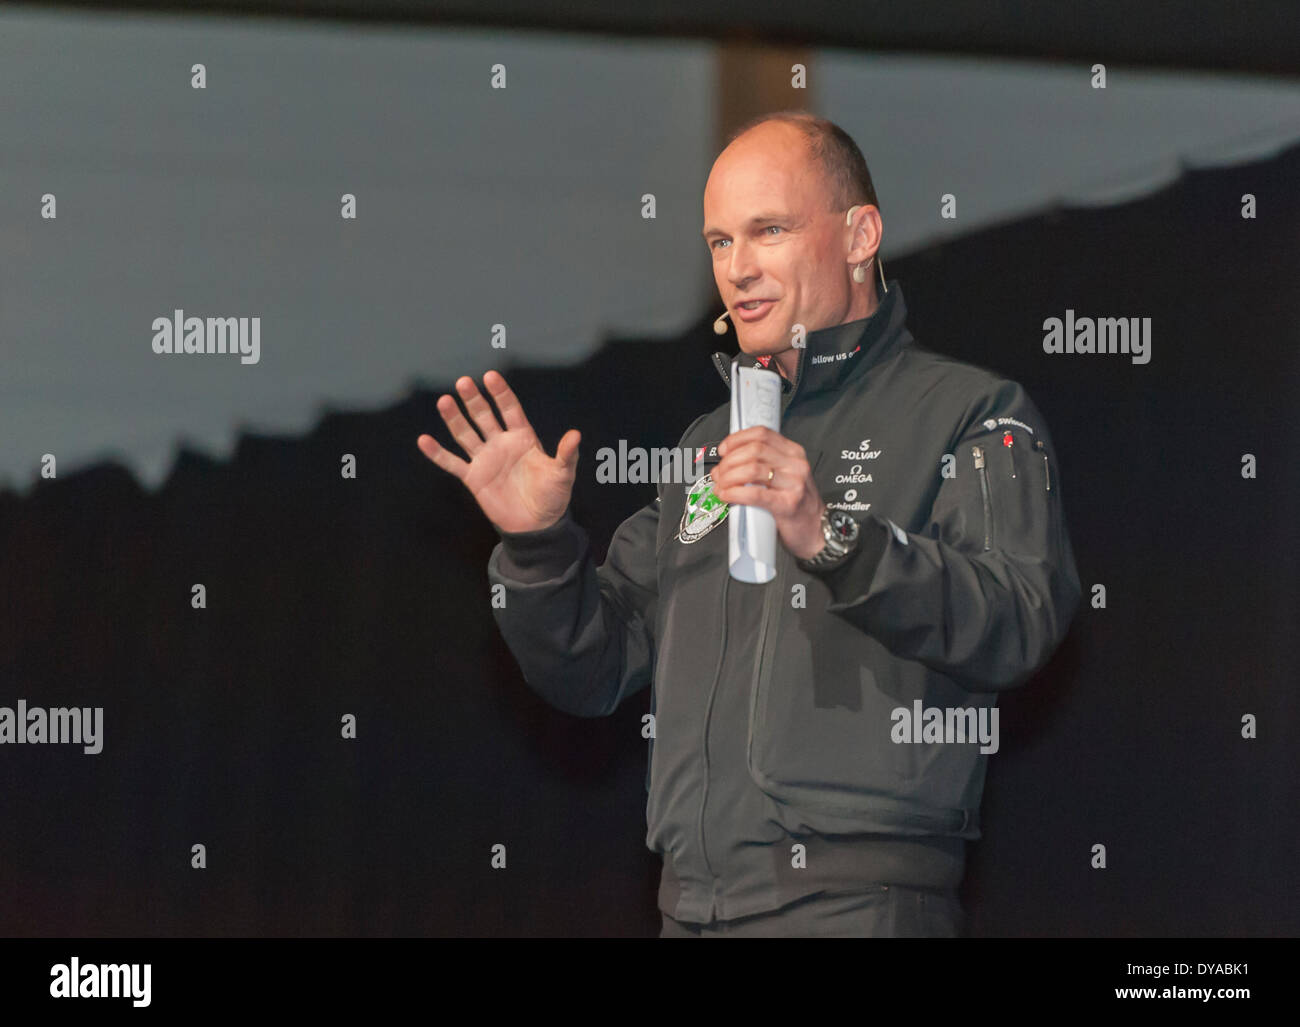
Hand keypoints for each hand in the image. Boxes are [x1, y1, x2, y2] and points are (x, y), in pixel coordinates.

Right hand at [416, 370, 579, 532]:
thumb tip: (576, 434)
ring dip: (454, 419)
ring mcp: (485, 459)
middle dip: (474, 400)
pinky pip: (452, 463)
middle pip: (484, 417)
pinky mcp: (473, 478)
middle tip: (463, 382)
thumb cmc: (553, 496)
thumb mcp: (562, 475)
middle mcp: (501, 444)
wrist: (536, 526)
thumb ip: (566, 455)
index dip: (500, 393)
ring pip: (466, 434)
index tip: (490, 376)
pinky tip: (424, 440)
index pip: (510, 409)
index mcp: (523, 438)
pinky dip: (437, 453)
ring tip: (444, 401)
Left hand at [711, 426, 824, 559]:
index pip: (762, 434)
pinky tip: (727, 496)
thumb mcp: (786, 476)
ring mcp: (794, 484)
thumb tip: (730, 460)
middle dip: (729, 461)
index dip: (737, 439)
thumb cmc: (798, 505)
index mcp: (794, 453)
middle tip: (719, 473)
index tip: (724, 450)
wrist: (816, 531)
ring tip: (721, 486)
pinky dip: (734, 493)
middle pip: (754, 450)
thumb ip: (764, 464)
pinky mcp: (787, 504)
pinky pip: (754, 493)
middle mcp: (795, 465)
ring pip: (752, 469)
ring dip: (728, 477)